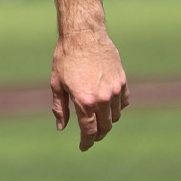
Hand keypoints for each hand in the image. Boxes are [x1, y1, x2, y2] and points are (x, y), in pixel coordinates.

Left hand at [50, 27, 129, 151]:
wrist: (83, 34)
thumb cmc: (65, 57)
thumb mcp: (57, 84)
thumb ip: (60, 108)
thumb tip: (62, 127)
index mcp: (84, 101)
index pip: (89, 131)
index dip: (86, 142)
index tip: (83, 147)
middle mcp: (102, 98)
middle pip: (105, 127)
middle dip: (98, 135)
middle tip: (91, 137)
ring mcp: (115, 89)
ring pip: (116, 116)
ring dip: (108, 121)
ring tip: (99, 120)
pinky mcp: (122, 80)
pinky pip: (124, 101)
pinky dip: (118, 107)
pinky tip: (109, 106)